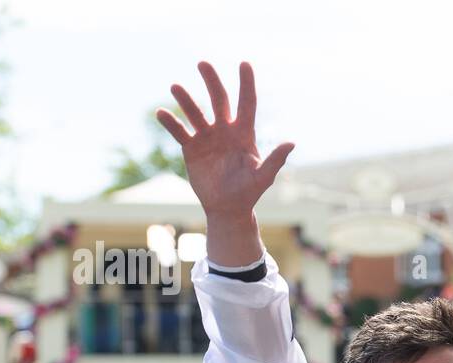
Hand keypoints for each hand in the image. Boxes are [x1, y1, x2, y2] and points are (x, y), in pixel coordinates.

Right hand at [156, 62, 293, 262]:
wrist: (227, 208)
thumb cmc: (249, 192)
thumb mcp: (263, 177)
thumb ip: (275, 160)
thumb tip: (291, 143)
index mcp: (244, 133)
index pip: (247, 103)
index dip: (246, 84)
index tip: (244, 64)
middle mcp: (225, 130)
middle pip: (218, 100)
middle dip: (212, 82)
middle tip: (203, 64)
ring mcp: (207, 137)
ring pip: (196, 113)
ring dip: (186, 100)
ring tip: (175, 87)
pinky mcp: (191, 148)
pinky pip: (180, 132)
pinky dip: (171, 122)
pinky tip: (161, 112)